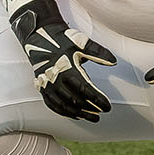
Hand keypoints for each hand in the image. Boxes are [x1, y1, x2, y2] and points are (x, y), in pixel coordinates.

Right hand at [9, 0, 115, 122]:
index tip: (107, 106)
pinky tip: (75, 115)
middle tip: (101, 112)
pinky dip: (64, 113)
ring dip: (79, 114)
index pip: (86, 90)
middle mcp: (56, 79)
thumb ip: (99, 53)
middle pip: (76, 101)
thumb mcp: (82, 43)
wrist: (40, 37)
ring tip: (92, 117)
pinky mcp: (42, 88)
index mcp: (67, 69)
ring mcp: (47, 86)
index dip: (98, 100)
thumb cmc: (62, 39)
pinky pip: (53, 105)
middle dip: (91, 109)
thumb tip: (113, 61)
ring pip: (65, 106)